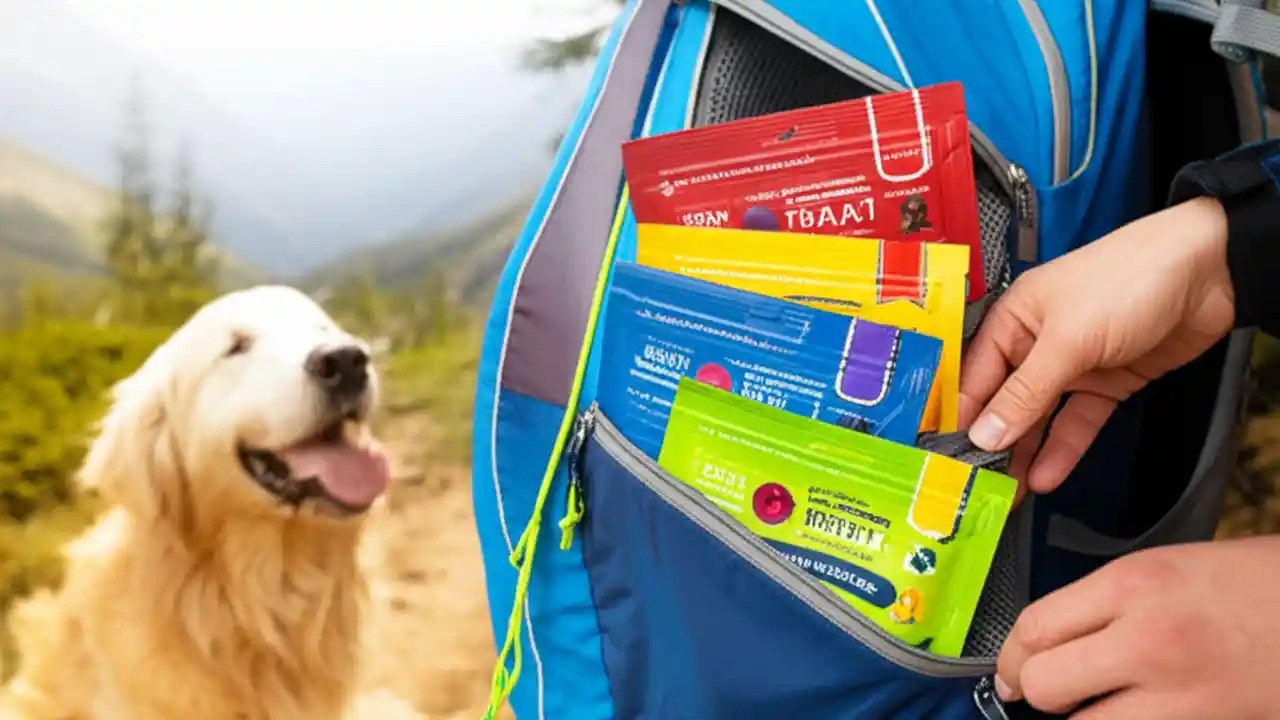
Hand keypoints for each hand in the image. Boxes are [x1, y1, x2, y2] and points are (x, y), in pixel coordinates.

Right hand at [959, 197, 1235, 492]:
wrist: (1209, 271)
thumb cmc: (1126, 281)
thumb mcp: (1068, 339)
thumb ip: (1026, 392)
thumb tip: (984, 435)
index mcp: (1011, 321)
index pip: (971, 377)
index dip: (957, 418)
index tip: (943, 460)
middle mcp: (1034, 344)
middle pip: (1003, 403)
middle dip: (990, 444)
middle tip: (974, 488)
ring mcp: (1071, 365)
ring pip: (1038, 419)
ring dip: (1024, 455)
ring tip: (1007, 496)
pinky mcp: (1105, 383)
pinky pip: (1076, 422)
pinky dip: (1063, 449)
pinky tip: (1047, 476)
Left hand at [995, 537, 1279, 718]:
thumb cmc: (1261, 582)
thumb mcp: (1173, 567)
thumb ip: (1109, 600)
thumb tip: (1055, 637)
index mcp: (1134, 583)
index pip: (1035, 626)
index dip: (1011, 655)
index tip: (1011, 667)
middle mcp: (1146, 639)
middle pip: (1045, 683)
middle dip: (1034, 690)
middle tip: (1039, 690)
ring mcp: (1178, 693)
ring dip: (1080, 719)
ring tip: (1091, 705)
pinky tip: (1130, 714)